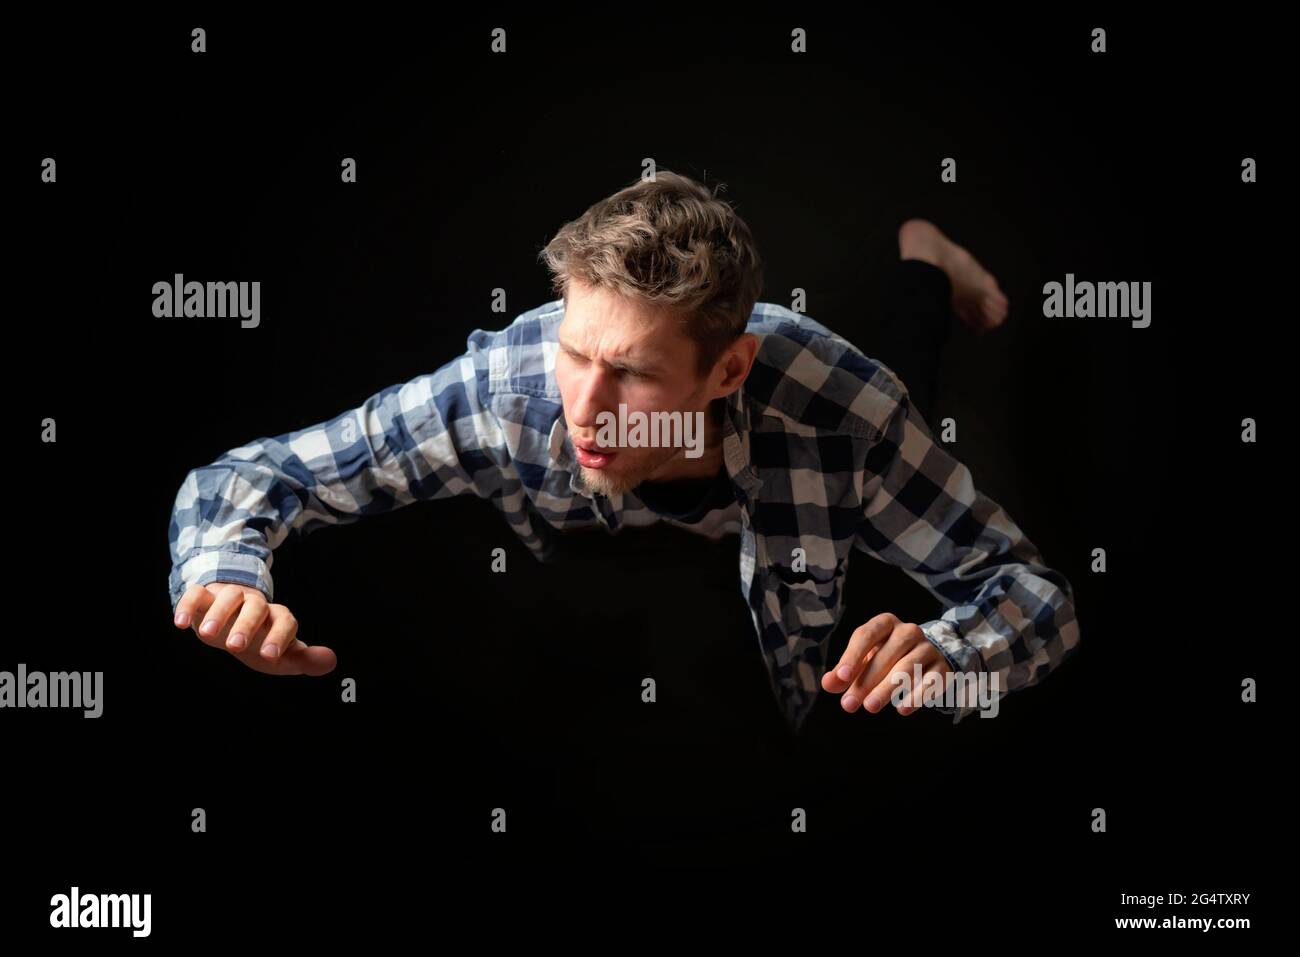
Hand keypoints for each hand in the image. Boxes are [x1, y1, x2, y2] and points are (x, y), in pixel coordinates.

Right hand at [172, 582, 336, 675]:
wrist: (231, 621)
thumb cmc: (259, 641)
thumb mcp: (280, 655)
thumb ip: (303, 659)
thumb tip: (331, 661)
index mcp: (277, 617)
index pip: (285, 621)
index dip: (279, 637)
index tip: (270, 656)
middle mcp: (256, 603)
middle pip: (256, 607)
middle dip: (246, 625)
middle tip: (235, 646)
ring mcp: (230, 596)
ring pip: (228, 597)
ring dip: (218, 614)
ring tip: (207, 636)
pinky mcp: (205, 596)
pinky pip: (197, 594)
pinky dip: (188, 605)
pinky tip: (180, 624)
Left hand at [821, 612, 950, 715]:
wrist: (925, 657)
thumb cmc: (885, 657)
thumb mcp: (863, 660)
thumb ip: (845, 671)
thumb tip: (828, 684)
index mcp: (885, 623)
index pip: (866, 635)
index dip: (853, 656)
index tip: (842, 677)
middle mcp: (909, 631)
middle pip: (886, 654)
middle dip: (866, 681)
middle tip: (849, 704)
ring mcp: (928, 648)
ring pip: (908, 667)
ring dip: (887, 689)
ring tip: (870, 706)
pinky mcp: (942, 668)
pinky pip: (931, 681)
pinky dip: (916, 696)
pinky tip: (902, 709)